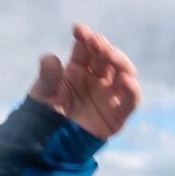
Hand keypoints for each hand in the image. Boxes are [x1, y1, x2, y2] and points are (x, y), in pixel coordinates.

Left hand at [28, 23, 140, 140]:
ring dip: (120, 62)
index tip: (79, 29)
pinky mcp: (117, 115)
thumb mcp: (42, 95)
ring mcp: (108, 95)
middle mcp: (96, 79)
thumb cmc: (44, 116)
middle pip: (107, 58)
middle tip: (96, 42)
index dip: (85, 37)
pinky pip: (130, 101)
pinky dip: (132, 90)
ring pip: (123, 73)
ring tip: (110, 55)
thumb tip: (49, 57)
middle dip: (103, 47)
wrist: (47, 145)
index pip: (86, 49)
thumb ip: (47, 77)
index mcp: (78, 70)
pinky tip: (125, 80)